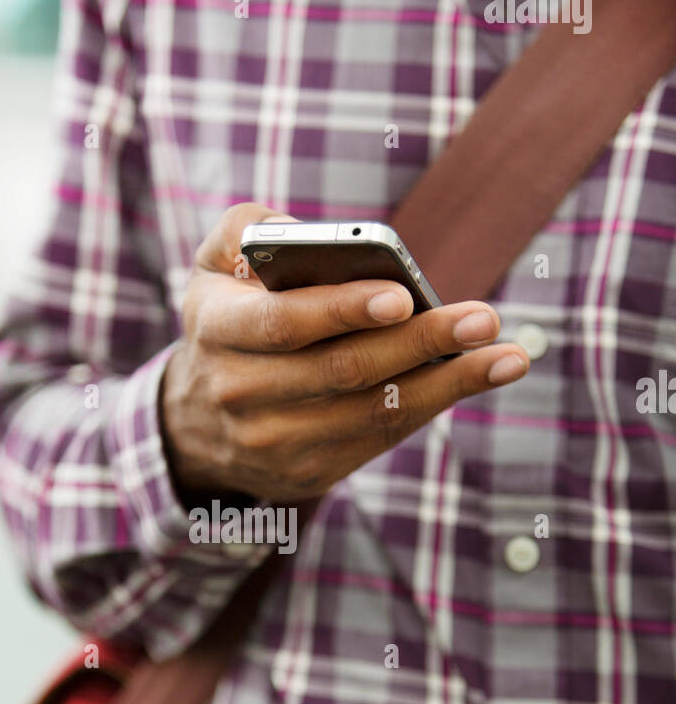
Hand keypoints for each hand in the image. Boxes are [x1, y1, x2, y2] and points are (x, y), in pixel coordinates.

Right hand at [161, 202, 529, 501]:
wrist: (197, 422)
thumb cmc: (229, 317)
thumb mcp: (214, 266)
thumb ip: (250, 231)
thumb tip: (316, 238)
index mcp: (217, 330)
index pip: (283, 323)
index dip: (342, 311)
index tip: (403, 295)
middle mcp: (239, 392)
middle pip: (340, 371)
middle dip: (418, 343)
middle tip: (482, 319)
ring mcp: (273, 441)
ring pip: (369, 412)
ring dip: (446, 384)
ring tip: (506, 356)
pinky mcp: (307, 472)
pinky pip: (378, 437)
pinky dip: (431, 405)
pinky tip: (476, 378)